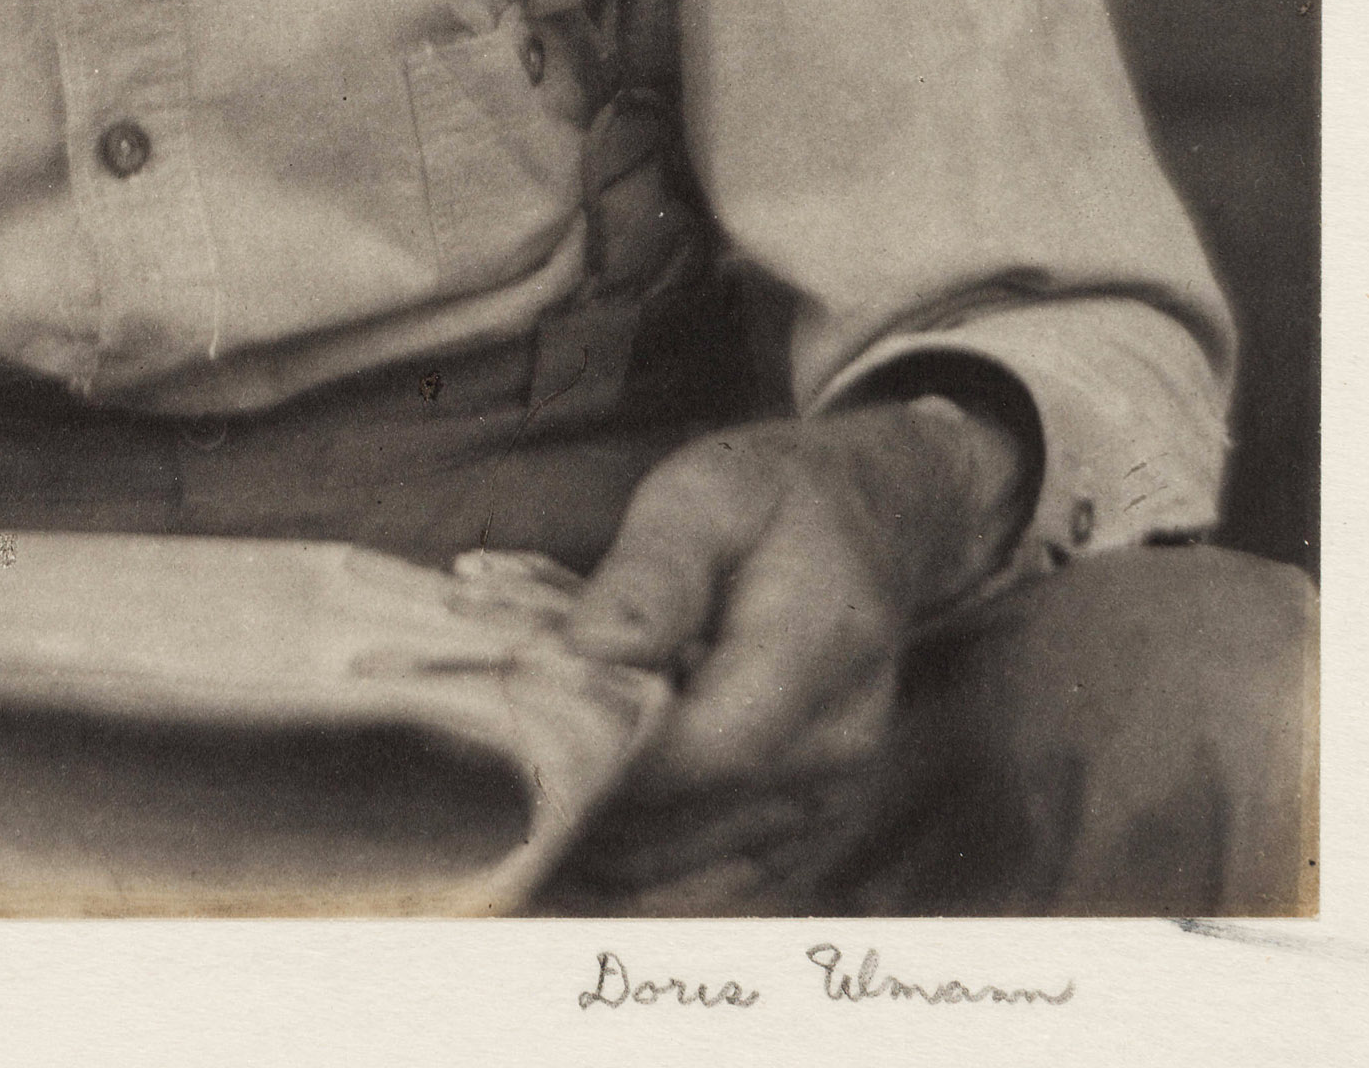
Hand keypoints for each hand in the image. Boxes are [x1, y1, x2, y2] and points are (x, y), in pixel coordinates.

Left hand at [561, 400, 1028, 907]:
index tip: (523, 746)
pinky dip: (641, 859)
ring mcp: (832, 793)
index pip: (712, 746)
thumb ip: (650, 575)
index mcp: (821, 646)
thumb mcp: (704, 491)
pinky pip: (715, 877)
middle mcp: (839, 740)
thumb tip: (589, 654)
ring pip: (695, 862)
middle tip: (500, 775)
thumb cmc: (772, 497)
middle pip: (696, 817)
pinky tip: (577, 822)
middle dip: (588, 805)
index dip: (612, 764)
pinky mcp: (809, 821)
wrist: (868, 523)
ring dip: (604, 841)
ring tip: (525, 797)